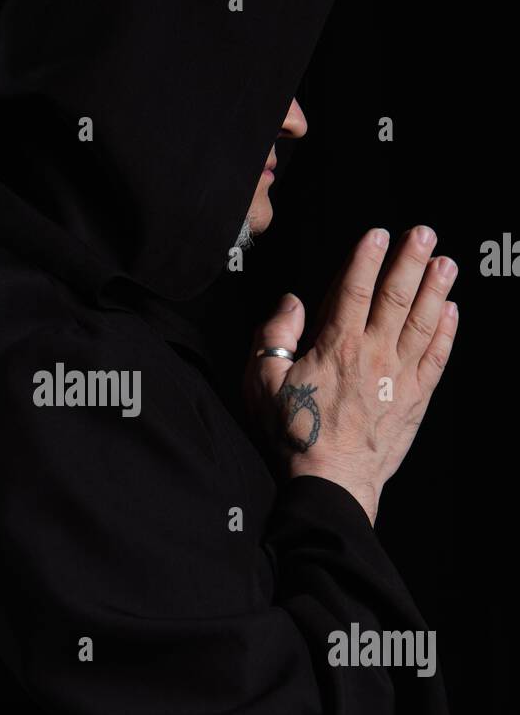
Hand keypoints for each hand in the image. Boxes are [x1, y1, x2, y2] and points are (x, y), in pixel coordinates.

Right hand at [244, 226, 458, 524]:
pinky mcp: (416, 399)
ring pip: (423, 322)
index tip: (378, 234)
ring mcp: (399, 376)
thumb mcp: (263, 382)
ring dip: (436, 288)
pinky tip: (451, 311)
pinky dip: (446, 333)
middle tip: (424, 233)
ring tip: (446, 262)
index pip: (353, 290)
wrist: (331, 482)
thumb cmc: (294, 434)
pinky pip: (436, 358)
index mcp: (335, 346)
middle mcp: (372, 354)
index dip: (366, 258)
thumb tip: (291, 303)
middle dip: (410, 260)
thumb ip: (273, 336)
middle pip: (396, 297)